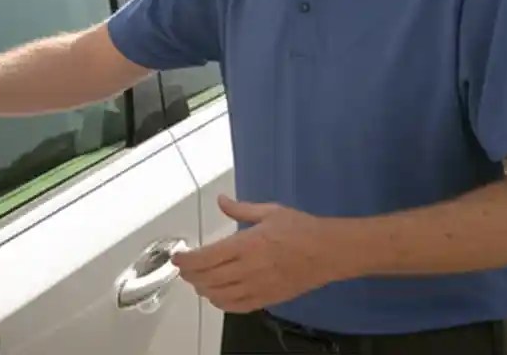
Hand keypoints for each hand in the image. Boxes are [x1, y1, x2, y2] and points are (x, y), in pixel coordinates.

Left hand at [171, 194, 356, 313]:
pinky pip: (237, 307)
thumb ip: (241, 209)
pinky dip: (221, 303)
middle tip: (183, 268)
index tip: (177, 257)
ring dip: (202, 289)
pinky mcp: (267, 299)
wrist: (329, 252)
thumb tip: (221, 200)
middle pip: (207, 278)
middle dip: (190, 275)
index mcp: (247, 244)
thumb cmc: (301, 229)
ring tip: (197, 280)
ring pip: (219, 295)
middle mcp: (248, 268)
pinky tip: (216, 295)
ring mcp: (258, 287)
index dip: (186, 260)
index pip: (206, 257)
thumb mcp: (270, 211)